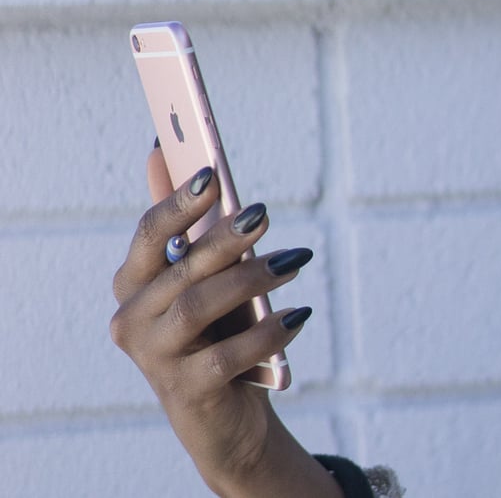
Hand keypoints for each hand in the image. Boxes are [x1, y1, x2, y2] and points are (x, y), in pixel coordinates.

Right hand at [110, 144, 331, 496]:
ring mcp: (156, 359)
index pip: (148, 236)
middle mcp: (132, 320)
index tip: (212, 175)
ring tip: (295, 261)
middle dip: (223, 238)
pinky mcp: (187, 391)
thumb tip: (162, 151)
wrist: (223, 418)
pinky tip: (298, 314)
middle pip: (180, 269)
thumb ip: (186, 224)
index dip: (179, 204)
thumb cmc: (214, 333)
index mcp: (133, 285)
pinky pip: (228, 354)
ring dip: (250, 279)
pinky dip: (268, 331)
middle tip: (264, 214)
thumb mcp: (204, 278)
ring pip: (199, 307)